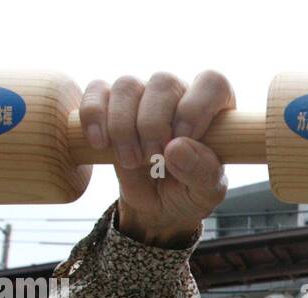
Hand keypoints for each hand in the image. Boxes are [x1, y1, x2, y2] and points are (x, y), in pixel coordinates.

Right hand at [80, 70, 234, 247]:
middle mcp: (179, 93)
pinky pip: (96, 91)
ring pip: (127, 85)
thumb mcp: (206, 192)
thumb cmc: (190, 191)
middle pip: (163, 82)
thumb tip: (175, 148)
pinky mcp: (110, 103)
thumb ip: (202, 172)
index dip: (195, 107)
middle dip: (154, 125)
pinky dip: (94, 116)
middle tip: (153, 159)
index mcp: (214, 108)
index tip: (182, 139)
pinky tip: (100, 143)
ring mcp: (143, 95)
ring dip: (123, 126)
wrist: (157, 205)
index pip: (212, 83)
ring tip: (131, 160)